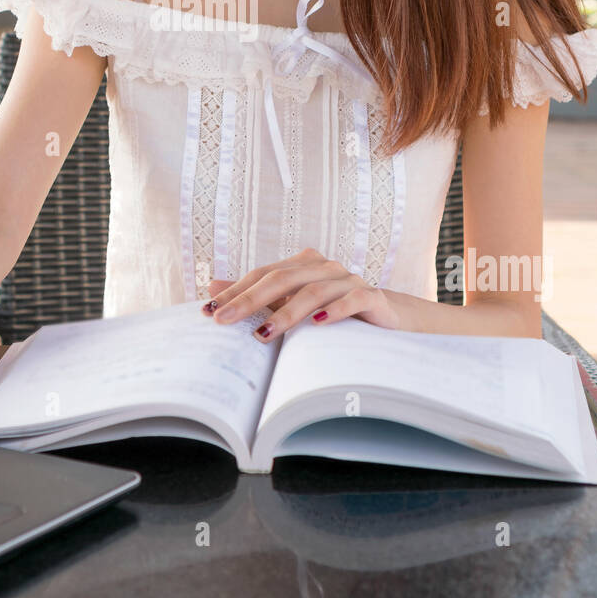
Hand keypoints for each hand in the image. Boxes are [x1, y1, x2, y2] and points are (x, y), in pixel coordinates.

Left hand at [202, 247, 401, 341]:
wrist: (387, 318)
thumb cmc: (334, 311)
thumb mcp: (291, 304)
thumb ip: (257, 296)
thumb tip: (211, 289)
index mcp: (302, 264)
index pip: (262, 274)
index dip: (236, 291)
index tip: (209, 311)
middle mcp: (324, 267)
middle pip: (282, 279)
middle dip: (250, 300)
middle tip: (223, 320)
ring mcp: (348, 279)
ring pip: (313, 291)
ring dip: (286, 313)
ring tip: (263, 333)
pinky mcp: (372, 296)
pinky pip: (352, 299)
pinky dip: (334, 310)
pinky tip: (317, 323)